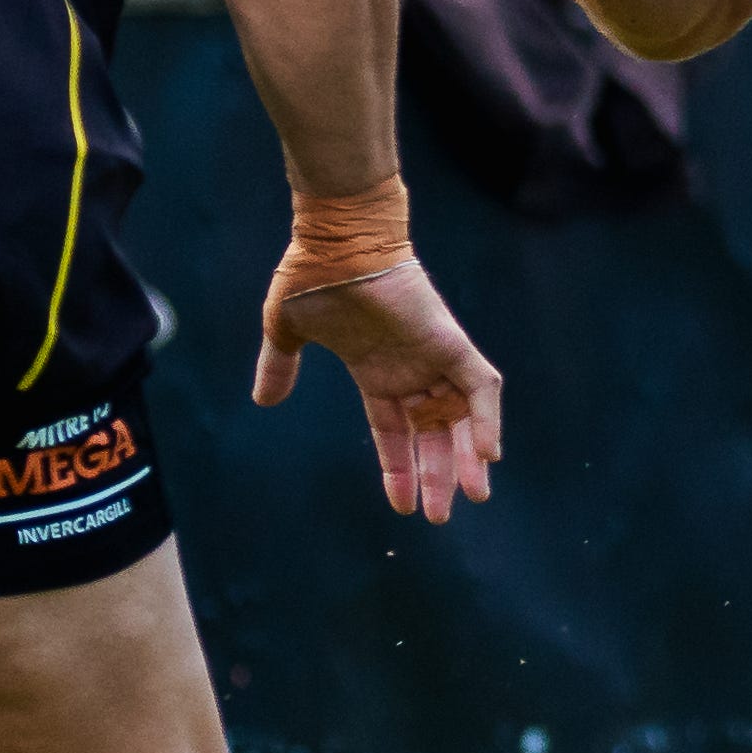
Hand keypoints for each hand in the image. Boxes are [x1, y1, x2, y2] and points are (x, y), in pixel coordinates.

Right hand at [251, 258, 501, 520]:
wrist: (336, 237)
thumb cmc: (312, 274)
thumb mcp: (287, 331)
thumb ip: (279, 366)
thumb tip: (263, 400)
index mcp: (377, 372)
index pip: (395, 431)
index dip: (399, 467)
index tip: (403, 506)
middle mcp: (411, 369)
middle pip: (433, 433)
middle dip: (438, 473)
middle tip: (442, 515)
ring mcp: (433, 356)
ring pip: (462, 416)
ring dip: (468, 457)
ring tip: (474, 496)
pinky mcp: (451, 341)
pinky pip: (482, 386)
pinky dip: (488, 419)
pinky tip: (488, 455)